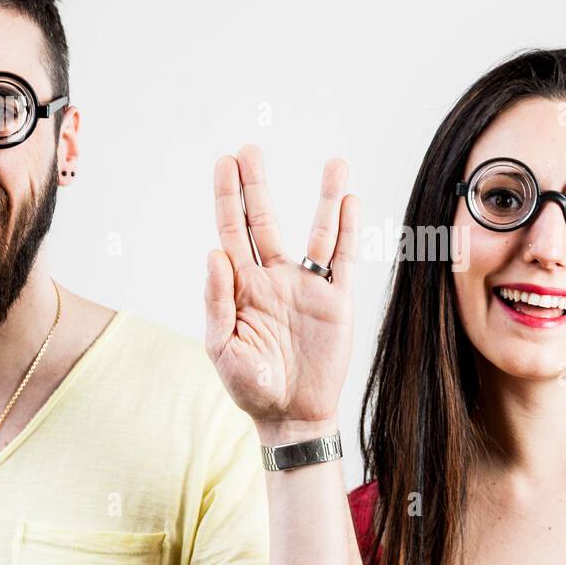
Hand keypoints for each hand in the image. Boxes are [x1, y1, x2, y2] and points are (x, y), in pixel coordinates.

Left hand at [204, 145, 359, 444]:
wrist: (292, 416)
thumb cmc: (251, 388)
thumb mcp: (222, 348)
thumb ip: (217, 301)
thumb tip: (214, 252)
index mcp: (241, 287)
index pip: (231, 231)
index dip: (228, 197)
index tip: (225, 163)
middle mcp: (273, 279)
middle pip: (264, 221)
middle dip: (257, 186)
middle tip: (250, 148)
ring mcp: (307, 287)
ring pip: (317, 232)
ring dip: (325, 198)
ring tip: (335, 164)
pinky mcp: (336, 301)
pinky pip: (343, 259)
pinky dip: (348, 230)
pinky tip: (351, 202)